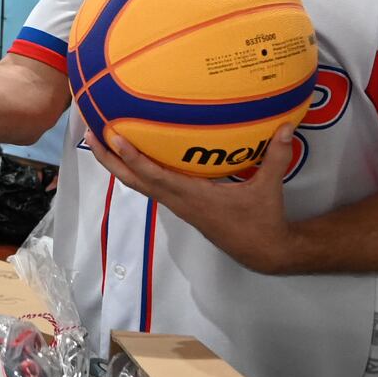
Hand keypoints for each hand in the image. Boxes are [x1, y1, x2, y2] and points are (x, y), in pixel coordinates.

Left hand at [85, 124, 301, 274]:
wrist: (261, 251)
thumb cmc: (262, 220)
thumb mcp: (269, 188)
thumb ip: (276, 156)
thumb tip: (286, 125)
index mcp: (193, 197)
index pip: (156, 175)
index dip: (134, 158)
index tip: (114, 138)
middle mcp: (178, 200)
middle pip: (133, 180)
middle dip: (110, 159)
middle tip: (91, 133)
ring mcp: (177, 204)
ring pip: (138, 183)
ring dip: (118, 164)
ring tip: (103, 139)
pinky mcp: (181, 205)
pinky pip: (151, 185)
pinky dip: (137, 169)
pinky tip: (134, 152)